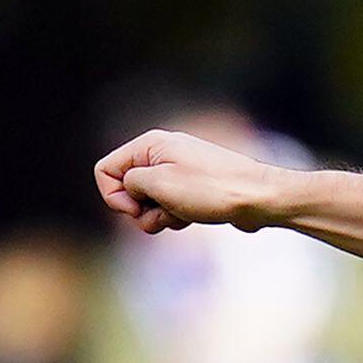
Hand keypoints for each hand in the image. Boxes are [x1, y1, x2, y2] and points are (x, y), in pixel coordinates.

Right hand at [95, 129, 300, 234]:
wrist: (258, 197)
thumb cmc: (210, 189)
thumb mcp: (158, 184)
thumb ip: (128, 183)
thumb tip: (128, 190)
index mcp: (149, 145)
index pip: (105, 170)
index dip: (114, 196)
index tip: (136, 208)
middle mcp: (161, 153)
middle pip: (126, 188)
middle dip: (139, 209)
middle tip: (164, 212)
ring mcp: (177, 171)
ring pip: (147, 202)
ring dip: (159, 216)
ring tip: (182, 214)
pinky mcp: (191, 188)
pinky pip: (168, 206)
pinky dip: (175, 216)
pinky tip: (194, 217)